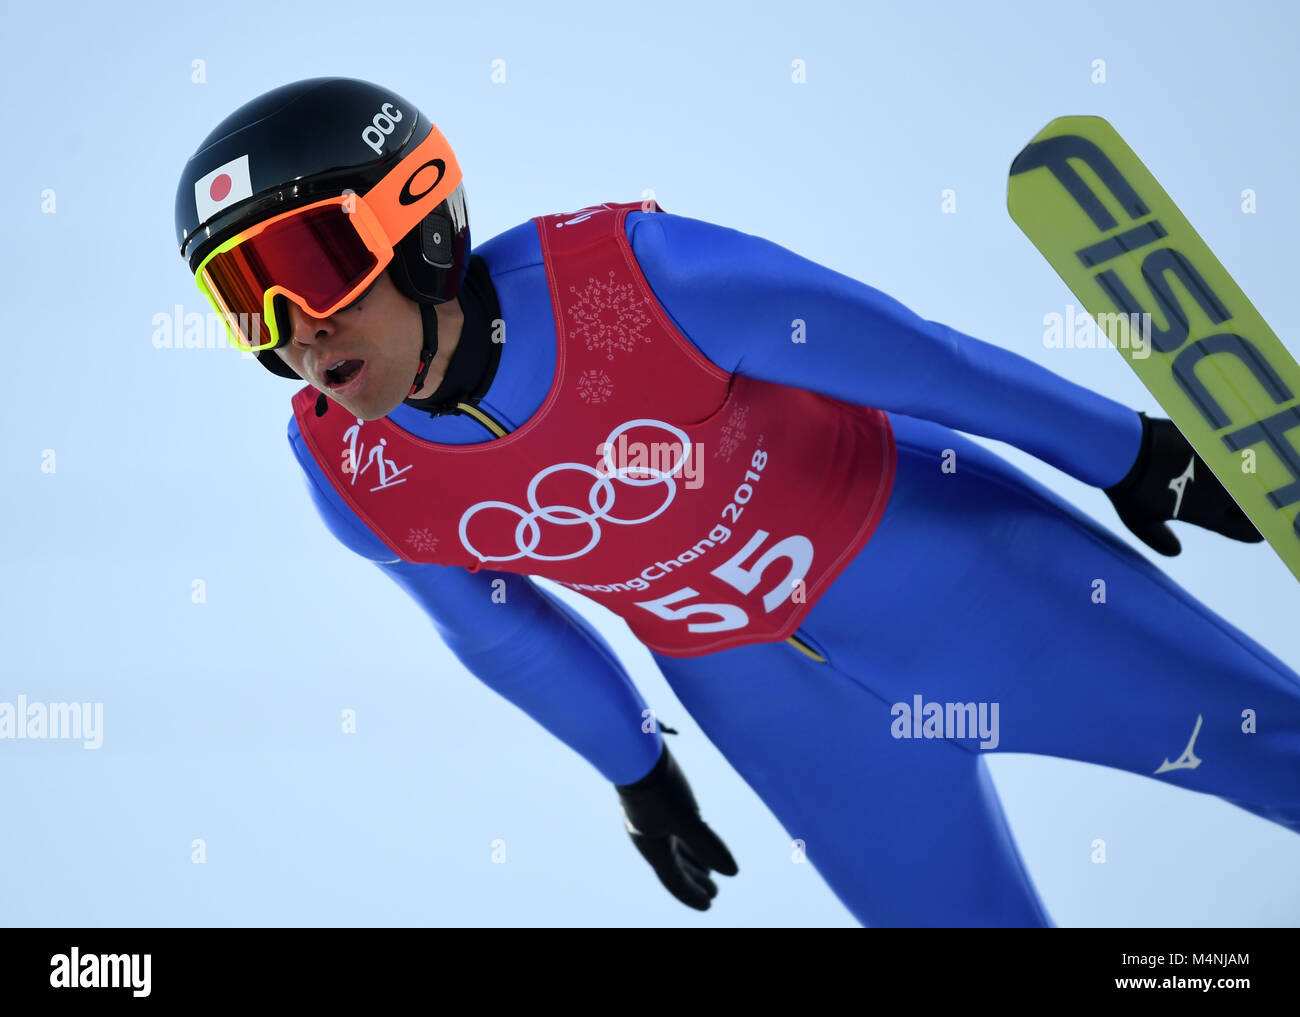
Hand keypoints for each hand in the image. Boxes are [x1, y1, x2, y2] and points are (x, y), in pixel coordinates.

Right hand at [615, 745, 737, 909]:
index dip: (692, 894)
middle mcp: (650, 837)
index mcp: (653, 847)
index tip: (709, 905)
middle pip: (675, 867)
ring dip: (692, 861)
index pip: (674, 880)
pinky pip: (674, 830)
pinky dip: (688, 840)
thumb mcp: (686, 817)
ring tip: (708, 871)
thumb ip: (707, 845)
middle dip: (695, 880)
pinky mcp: (657, 803)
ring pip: (675, 848)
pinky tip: (698, 833)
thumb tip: (733, 873)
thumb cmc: (657, 787)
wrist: (633, 752)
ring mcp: (653, 820)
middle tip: (715, 892)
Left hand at [1104, 412, 1263, 555]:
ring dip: (1243, 475)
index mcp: (1208, 516)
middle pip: (1258, 503)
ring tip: (1225, 472)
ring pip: (1253, 474)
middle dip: (1253, 503)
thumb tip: (1175, 551)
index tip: (1245, 522)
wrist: (1122, 449)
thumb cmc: (1127, 487)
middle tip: (1237, 496)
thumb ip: (1159, 538)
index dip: (1252, 529)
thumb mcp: (1138, 520)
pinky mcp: (1215, 442)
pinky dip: (1230, 453)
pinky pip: (1235, 449)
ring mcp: (1221, 465)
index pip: (1252, 532)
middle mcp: (1221, 492)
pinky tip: (1217, 451)